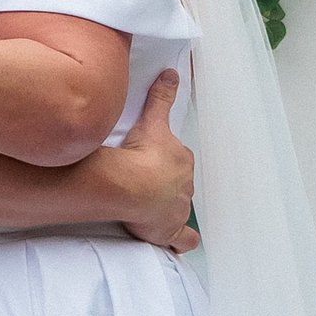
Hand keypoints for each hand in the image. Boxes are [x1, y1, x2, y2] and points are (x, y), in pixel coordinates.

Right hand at [110, 69, 198, 251]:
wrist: (131, 184)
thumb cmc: (141, 154)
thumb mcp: (153, 120)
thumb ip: (162, 96)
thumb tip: (171, 73)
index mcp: (181, 160)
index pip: (178, 160)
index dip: (165, 161)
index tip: (152, 161)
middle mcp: (184, 186)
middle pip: (178, 185)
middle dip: (166, 185)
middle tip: (146, 184)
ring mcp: (178, 210)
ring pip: (179, 210)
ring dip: (169, 210)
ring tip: (152, 210)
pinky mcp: (169, 231)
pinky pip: (182, 240)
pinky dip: (180, 242)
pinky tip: (174, 242)